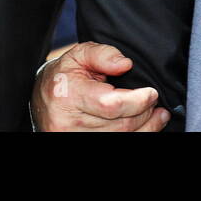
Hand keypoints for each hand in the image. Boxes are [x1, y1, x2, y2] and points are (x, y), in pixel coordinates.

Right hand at [31, 42, 170, 131]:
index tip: (151, 93)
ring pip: (123, 138)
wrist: (42, 101)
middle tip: (155, 101)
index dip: (137, 101)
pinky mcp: (82, 146)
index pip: (110, 104)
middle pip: (121, 125)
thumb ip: (102, 54)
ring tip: (157, 115)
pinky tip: (145, 126)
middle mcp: (68, 123)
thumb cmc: (63, 77)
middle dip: (145, 113)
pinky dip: (136, 135)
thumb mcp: (78, 55)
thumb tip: (125, 64)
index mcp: (67, 95)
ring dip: (146, 128)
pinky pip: (117, 144)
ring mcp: (74, 139)